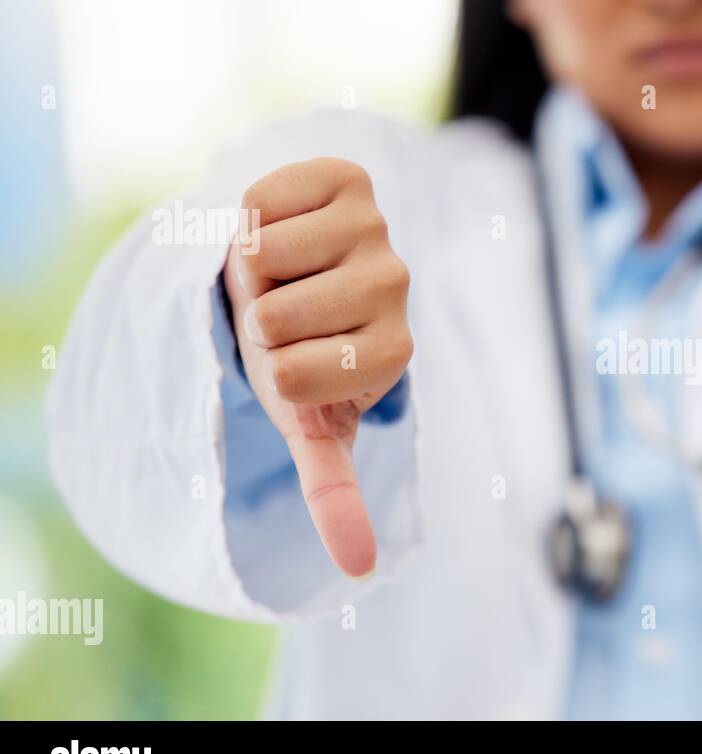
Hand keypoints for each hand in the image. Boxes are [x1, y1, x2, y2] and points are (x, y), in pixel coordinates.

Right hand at [224, 157, 411, 577]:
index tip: (295, 359)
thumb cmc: (299, 353)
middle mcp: (398, 288)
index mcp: (392, 355)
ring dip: (250, 269)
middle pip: (270, 320)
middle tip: (284, 312)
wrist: (298, 275)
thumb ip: (334, 490)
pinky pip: (263, 203)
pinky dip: (253, 218)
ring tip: (283, 274)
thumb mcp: (310, 422)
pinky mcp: (350, 180)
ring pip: (261, 260)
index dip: (267, 369)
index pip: (288, 379)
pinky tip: (286, 228)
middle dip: (255, 319)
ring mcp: (379, 230)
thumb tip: (361, 571)